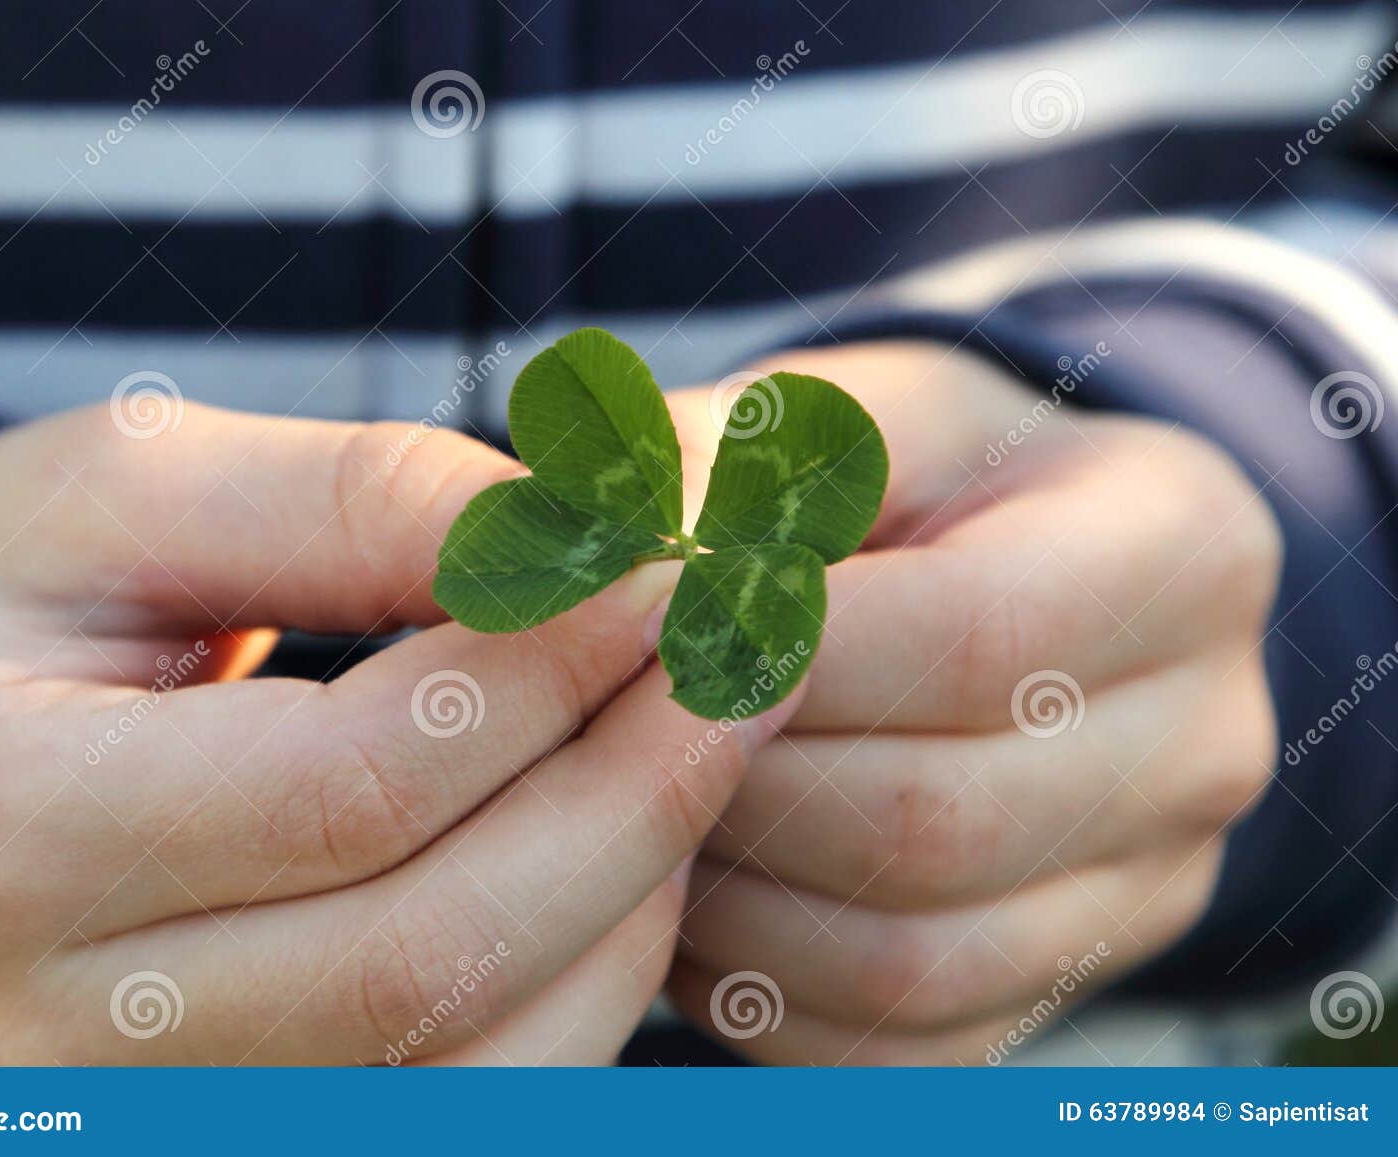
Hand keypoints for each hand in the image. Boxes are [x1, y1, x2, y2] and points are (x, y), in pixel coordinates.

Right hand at [0, 403, 794, 1064]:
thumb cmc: (8, 588)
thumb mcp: (131, 487)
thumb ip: (351, 500)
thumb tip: (582, 537)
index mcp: (0, 836)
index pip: (351, 785)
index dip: (547, 671)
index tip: (674, 563)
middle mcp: (67, 1033)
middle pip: (434, 948)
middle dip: (635, 788)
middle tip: (751, 652)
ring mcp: (164, 1115)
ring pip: (484, 1051)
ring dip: (640, 885)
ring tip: (712, 728)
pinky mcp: (255, 1128)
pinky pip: (488, 1096)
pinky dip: (600, 976)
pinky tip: (639, 842)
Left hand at [662, 342, 1281, 1063]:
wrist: (1024, 581)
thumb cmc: (925, 483)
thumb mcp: (857, 415)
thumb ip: (749, 446)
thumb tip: (613, 527)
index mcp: (1183, 557)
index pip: (967, 639)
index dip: (775, 648)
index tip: (649, 626)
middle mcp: (1204, 741)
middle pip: (933, 819)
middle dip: (736, 782)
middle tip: (623, 730)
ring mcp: (1150, 885)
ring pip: (908, 959)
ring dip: (733, 900)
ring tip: (644, 811)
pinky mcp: (1065, 982)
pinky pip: (894, 1043)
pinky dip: (764, 990)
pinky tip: (702, 895)